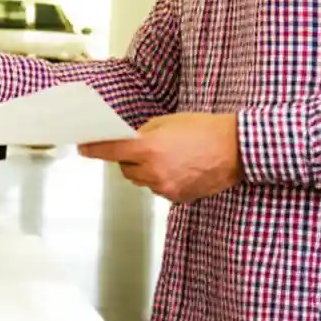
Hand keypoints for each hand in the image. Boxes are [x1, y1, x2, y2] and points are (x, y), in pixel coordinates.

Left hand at [79, 113, 243, 203]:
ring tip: (168, 157)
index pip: (111, 152)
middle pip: (125, 169)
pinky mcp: (178, 198)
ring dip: (145, 170)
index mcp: (149, 150)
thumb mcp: (168, 122)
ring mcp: (166, 188)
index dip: (94, 150)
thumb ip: (143, 134)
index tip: (84, 148)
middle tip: (145, 147)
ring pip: (142, 181)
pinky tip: (179, 168)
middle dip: (129, 159)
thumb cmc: (206, 130)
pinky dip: (162, 180)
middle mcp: (154, 172)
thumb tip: (130, 143)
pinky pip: (159, 189)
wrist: (236, 149)